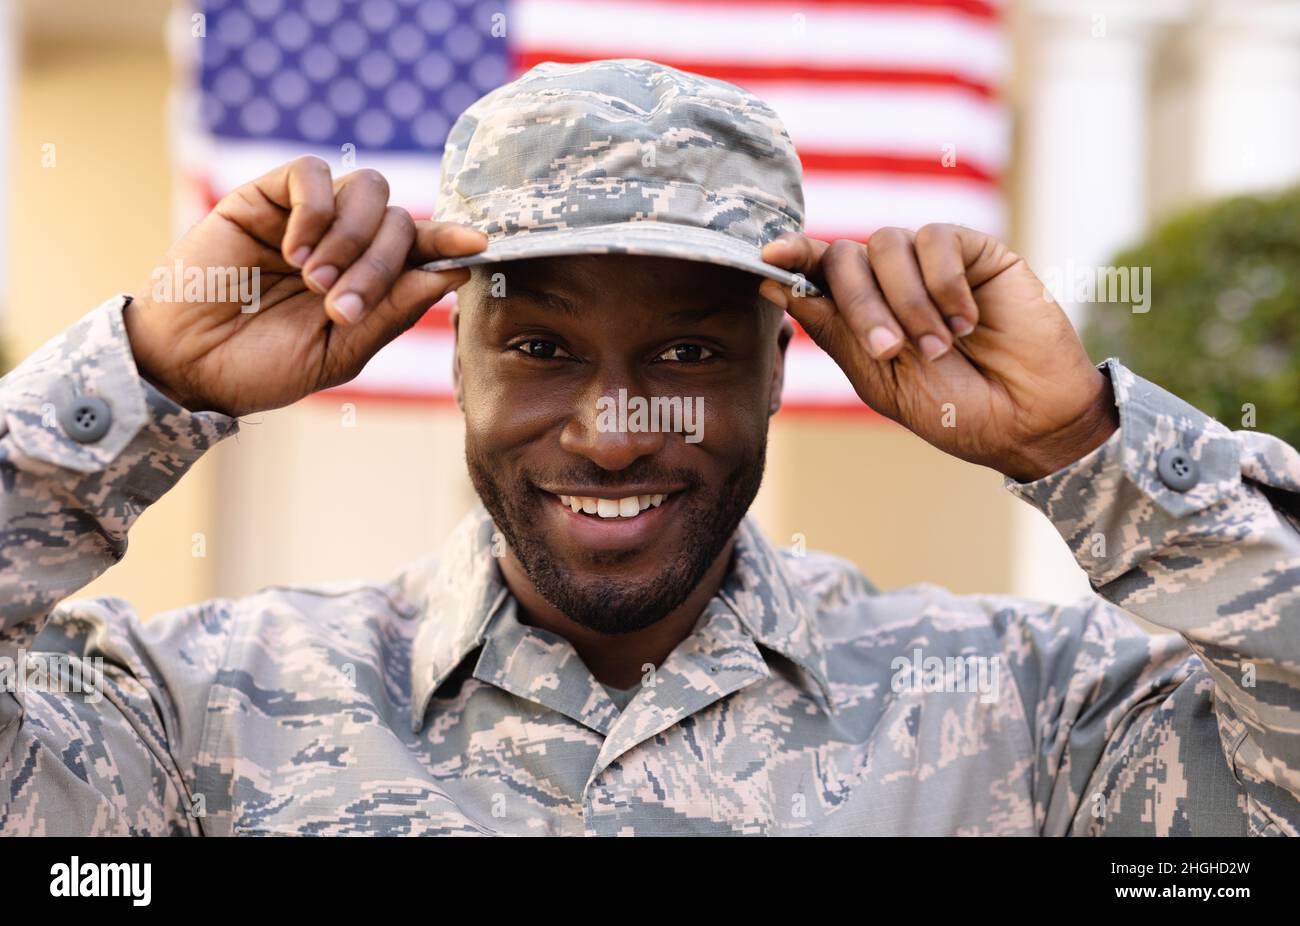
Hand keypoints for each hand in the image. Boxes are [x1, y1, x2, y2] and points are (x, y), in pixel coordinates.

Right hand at [124, 156, 486, 416]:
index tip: (479, 245)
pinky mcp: (265, 196)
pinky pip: (312, 174)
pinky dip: (315, 209)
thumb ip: (390, 312)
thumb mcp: (338, 352)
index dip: (452, 242)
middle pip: (400, 220)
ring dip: (351, 239)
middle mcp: (345, 244)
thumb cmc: (262, 366)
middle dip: (382, 264)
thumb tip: (450, 275)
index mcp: (368, 283)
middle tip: (340, 305)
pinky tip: (295, 250)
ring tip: (314, 282)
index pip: (422, 249)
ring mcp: (308, 218)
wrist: (188, 365)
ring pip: (367, 190)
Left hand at [759, 224, 1117, 481]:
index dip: (792, 257)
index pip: (818, 272)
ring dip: (907, 301)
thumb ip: (834, 330)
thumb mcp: (880, 378)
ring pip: (888, 243)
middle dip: (859, 303)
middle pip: (845, 256)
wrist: (1027, 421)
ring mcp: (933, 263)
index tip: (768, 254)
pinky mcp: (976, 251)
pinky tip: (967, 321)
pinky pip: (937, 239)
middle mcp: (892, 281)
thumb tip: (774, 285)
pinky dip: (944, 284)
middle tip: (889, 349)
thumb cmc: (954, 409)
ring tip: (939, 346)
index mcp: (862, 313)